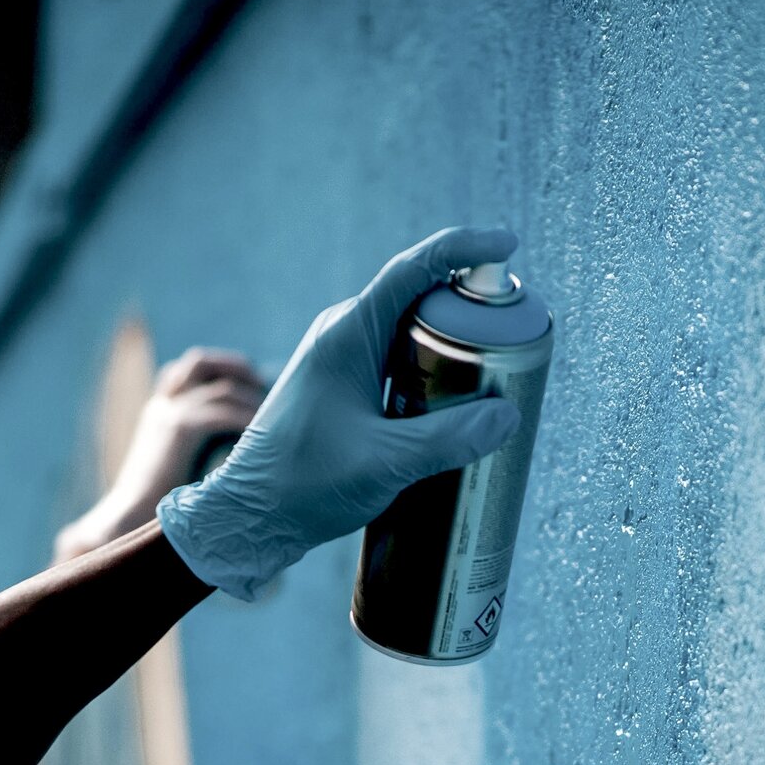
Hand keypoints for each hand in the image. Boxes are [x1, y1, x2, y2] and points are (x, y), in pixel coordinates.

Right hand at [54, 349, 263, 563]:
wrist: (129, 519)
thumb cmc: (159, 504)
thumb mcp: (180, 464)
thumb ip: (203, 446)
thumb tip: (242, 446)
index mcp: (160, 411)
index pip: (188, 370)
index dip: (222, 369)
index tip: (253, 384)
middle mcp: (163, 405)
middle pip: (200, 361)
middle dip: (237, 368)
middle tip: (266, 388)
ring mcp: (170, 413)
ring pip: (221, 387)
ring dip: (252, 400)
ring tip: (276, 417)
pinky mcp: (179, 429)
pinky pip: (223, 412)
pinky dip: (248, 420)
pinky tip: (264, 436)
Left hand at [156, 227, 521, 601]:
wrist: (250, 518)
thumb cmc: (304, 486)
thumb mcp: (385, 464)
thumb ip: (449, 438)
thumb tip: (507, 415)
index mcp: (347, 333)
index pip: (414, 268)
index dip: (464, 249)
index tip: (508, 246)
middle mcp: (342, 336)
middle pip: (420, 302)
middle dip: (469, 313)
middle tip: (514, 340)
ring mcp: (339, 362)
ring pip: (410, 337)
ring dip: (451, 349)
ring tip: (496, 376)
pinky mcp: (342, 391)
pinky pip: (396, 366)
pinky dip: (430, 375)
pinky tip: (455, 407)